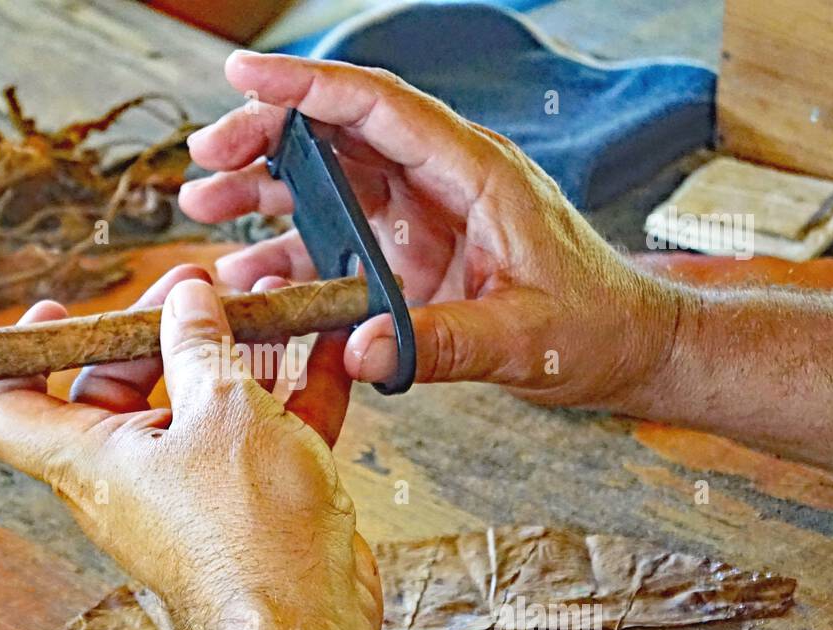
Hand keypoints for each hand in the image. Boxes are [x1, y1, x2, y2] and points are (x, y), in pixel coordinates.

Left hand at [0, 265, 392, 629]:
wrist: (308, 623)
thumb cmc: (249, 533)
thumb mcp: (221, 411)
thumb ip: (201, 346)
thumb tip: (187, 302)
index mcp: (91, 459)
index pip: (10, 409)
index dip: (18, 355)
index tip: (56, 312)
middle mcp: (129, 479)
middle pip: (118, 387)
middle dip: (162, 330)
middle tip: (203, 290)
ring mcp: (189, 492)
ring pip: (198, 407)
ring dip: (236, 354)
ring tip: (275, 305)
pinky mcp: (245, 506)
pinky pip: (256, 436)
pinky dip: (286, 395)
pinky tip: (326, 353)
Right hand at [181, 51, 680, 409]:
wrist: (627, 350)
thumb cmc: (595, 329)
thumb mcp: (525, 338)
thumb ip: (443, 342)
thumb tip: (358, 348)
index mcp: (475, 174)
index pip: (381, 108)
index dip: (308, 86)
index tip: (244, 76)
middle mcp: (441, 182)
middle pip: (339, 135)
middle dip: (267, 137)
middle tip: (207, 160)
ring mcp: (421, 217)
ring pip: (328, 180)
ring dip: (265, 187)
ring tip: (204, 204)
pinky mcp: (410, 256)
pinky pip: (337, 240)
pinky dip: (289, 250)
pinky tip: (250, 272)